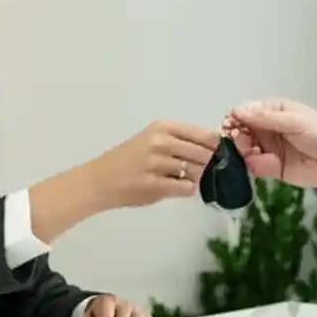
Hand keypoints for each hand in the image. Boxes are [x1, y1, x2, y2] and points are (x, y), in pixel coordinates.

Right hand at [87, 120, 220, 208]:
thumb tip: (214, 148)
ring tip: (180, 178)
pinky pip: (187, 188)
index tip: (215, 153)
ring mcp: (158, 163)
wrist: (101, 179)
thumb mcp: (152, 138)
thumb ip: (179, 140)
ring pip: (197, 172)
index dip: (215, 146)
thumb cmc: (129, 158)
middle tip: (196, 169)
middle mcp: (161, 142)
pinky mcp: (155, 185)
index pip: (205, 135)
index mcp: (163, 127)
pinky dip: (187, 189)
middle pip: (204, 154)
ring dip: (194, 178)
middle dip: (206, 164)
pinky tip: (176, 187)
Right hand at [222, 99, 316, 192]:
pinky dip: (253, 165)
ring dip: (243, 152)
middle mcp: (267, 129)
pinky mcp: (271, 168)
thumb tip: (238, 111)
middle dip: (236, 136)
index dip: (236, 118)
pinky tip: (261, 164)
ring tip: (252, 153)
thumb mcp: (296, 122)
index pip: (246, 111)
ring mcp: (268, 148)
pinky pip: (254, 166)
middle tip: (243, 142)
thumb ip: (267, 118)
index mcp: (274, 111)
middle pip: (240, 131)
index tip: (231, 125)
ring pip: (243, 149)